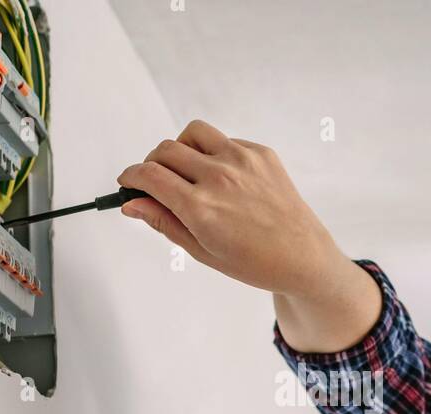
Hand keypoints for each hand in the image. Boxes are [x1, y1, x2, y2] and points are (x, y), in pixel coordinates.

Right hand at [116, 120, 354, 298]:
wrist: (303, 257)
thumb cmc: (254, 263)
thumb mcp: (201, 250)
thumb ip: (164, 222)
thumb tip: (132, 203)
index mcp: (201, 207)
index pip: (149, 175)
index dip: (130, 176)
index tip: (128, 182)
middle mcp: (220, 178)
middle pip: (165, 150)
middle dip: (152, 164)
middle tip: (156, 183)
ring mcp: (242, 161)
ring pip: (193, 133)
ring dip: (181, 149)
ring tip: (187, 173)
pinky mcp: (261, 153)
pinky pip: (224, 141)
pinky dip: (213, 154)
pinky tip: (223, 181)